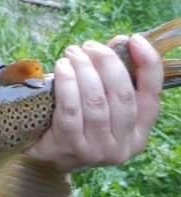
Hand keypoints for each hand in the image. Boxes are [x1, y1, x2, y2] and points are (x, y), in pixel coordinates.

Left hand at [26, 34, 162, 173]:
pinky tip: (62, 68)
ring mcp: (98, 149)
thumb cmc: (76, 122)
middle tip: (88, 46)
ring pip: (96, 101)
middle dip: (106, 62)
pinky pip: (70, 111)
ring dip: (84, 70)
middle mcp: (124, 144)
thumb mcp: (99, 101)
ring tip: (72, 53)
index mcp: (139, 132)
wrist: (45, 156)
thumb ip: (112, 75)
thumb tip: (121, 41)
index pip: (151, 95)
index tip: (134, 39)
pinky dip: (67, 84)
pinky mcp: (70, 147)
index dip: (148, 64)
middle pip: (122, 95)